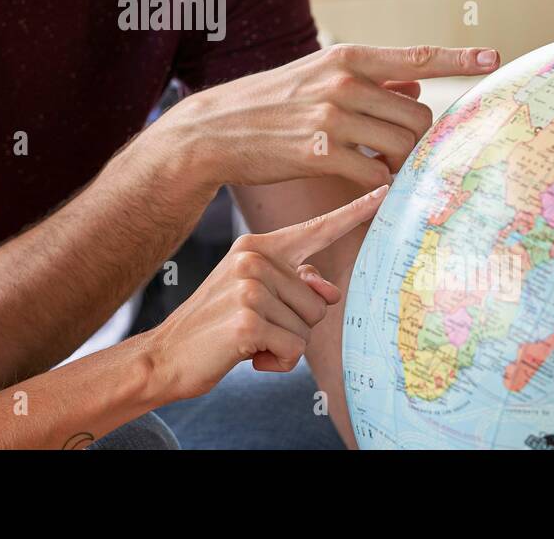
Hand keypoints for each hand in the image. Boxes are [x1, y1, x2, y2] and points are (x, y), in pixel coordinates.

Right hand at [140, 185, 387, 402]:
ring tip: (248, 339)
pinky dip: (276, 362)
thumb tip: (329, 290)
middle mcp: (254, 258)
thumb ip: (295, 286)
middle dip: (295, 327)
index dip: (355, 212)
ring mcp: (250, 286)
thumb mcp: (256, 297)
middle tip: (256, 328)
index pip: (316, 228)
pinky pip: (293, 349)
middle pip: (319, 302)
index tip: (386, 191)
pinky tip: (246, 354)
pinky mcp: (248, 318)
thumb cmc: (217, 326)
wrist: (167, 354)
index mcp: (258, 247)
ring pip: (308, 328)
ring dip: (284, 345)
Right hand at [157, 44, 499, 189]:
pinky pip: (376, 173)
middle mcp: (342, 81)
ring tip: (383, 169)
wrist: (216, 130)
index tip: (493, 59)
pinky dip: (381, 184)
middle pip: (418, 113)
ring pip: (403, 144)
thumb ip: (368, 79)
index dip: (459, 59)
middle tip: (401, 154)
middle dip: (418, 139)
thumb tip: (418, 81)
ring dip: (402, 163)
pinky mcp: (320, 153)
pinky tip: (369, 185)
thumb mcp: (316, 77)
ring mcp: (332, 116)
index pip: (416, 55)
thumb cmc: (269, 104)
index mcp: (345, 57)